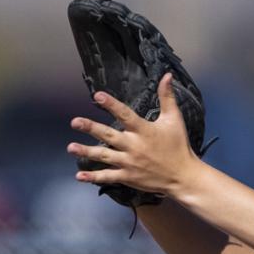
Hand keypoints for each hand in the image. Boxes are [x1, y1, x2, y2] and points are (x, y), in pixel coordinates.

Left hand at [67, 73, 200, 196]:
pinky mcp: (128, 177)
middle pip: (108, 135)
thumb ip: (167, 97)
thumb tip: (166, 75)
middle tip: (75, 122)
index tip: (97, 95)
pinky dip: (93, 177)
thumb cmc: (179, 146)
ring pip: (104, 156)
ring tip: (70, 147)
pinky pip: (108, 177)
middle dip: (91, 128)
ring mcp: (129, 163)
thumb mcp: (175, 119)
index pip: (125, 114)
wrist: (183, 176)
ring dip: (86, 152)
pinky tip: (79, 176)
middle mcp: (134, 146)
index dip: (111, 104)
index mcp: (144, 130)